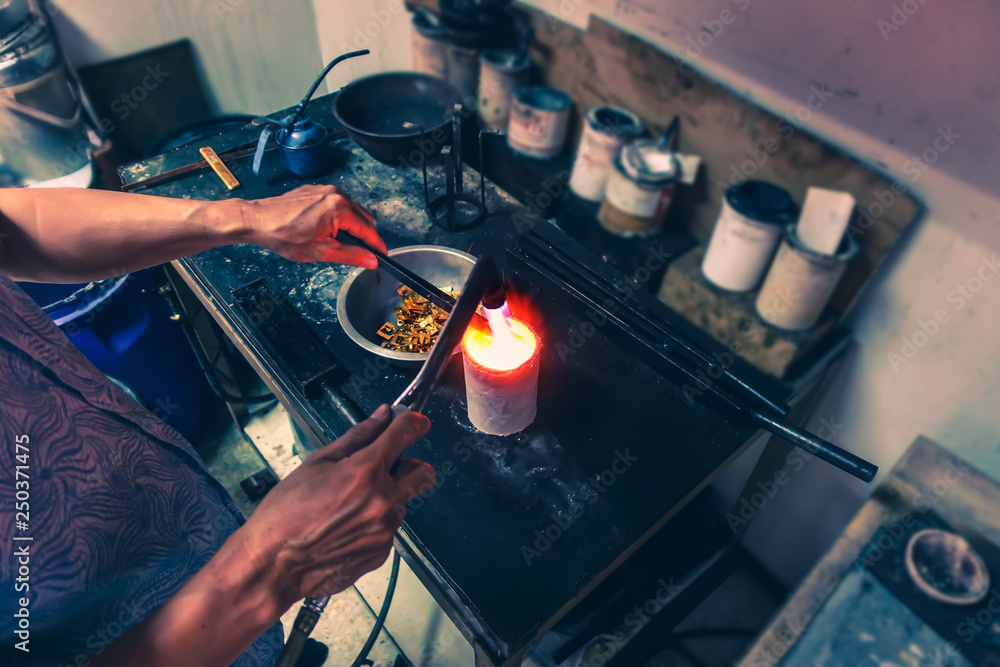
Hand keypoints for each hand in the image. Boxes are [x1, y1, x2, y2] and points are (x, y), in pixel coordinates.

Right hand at [235, 405, 435, 604]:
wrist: (273, 565)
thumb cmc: (285, 514)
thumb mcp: (316, 463)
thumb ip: (357, 437)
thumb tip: (381, 417)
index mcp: (365, 471)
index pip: (405, 434)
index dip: (413, 421)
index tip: (415, 421)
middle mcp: (382, 500)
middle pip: (424, 472)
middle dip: (410, 464)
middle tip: (388, 466)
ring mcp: (384, 529)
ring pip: (403, 502)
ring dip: (387, 497)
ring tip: (350, 504)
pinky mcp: (381, 552)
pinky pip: (389, 529)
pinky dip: (375, 523)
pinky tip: (346, 526)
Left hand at [244, 184, 387, 267]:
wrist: (256, 220)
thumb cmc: (283, 234)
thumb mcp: (320, 252)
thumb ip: (351, 256)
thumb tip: (371, 260)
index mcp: (339, 208)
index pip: (367, 230)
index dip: (376, 246)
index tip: (383, 256)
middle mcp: (334, 194)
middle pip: (362, 218)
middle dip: (362, 236)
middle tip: (359, 254)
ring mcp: (323, 190)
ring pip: (349, 211)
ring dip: (348, 226)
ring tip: (335, 243)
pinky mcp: (313, 191)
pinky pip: (334, 204)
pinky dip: (336, 218)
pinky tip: (322, 230)